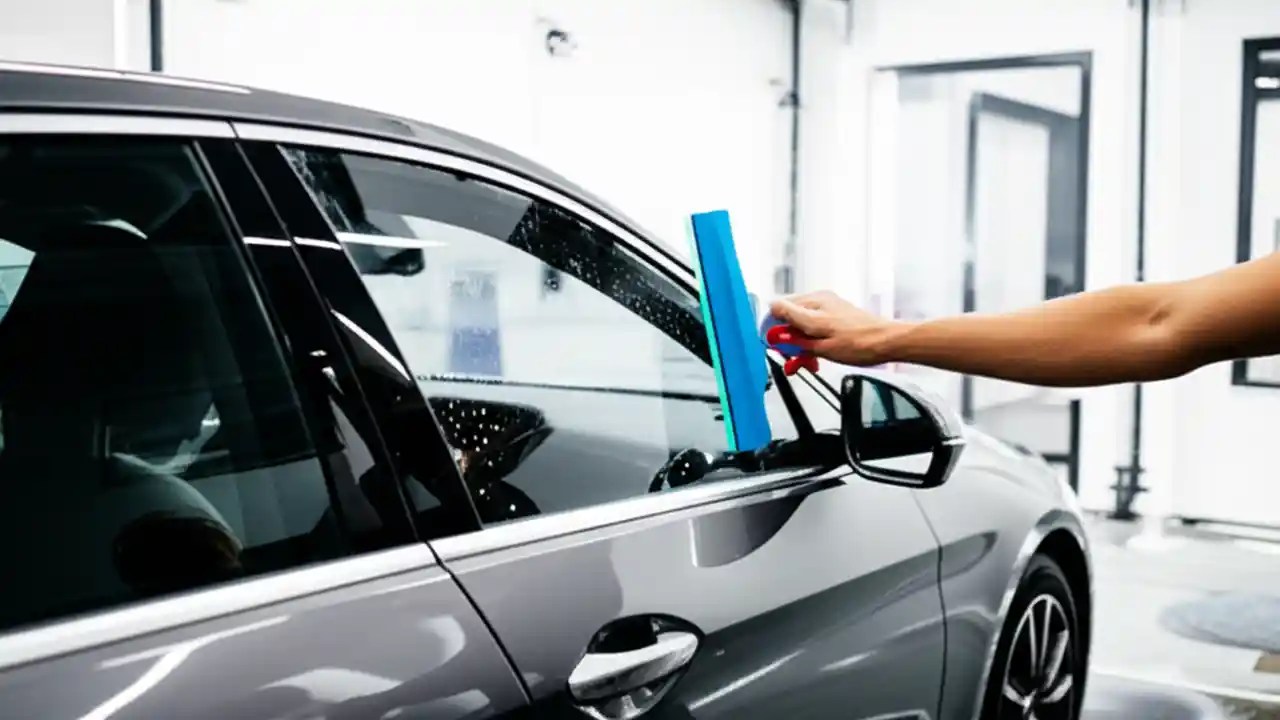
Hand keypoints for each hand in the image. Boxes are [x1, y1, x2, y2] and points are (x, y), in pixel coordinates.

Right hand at [768, 290, 902, 366]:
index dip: (772, 330)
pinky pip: (814, 324)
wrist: (887, 342)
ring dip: (799, 343)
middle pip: (788, 317)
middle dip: (787, 340)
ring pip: (800, 323)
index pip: (777, 309)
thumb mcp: (821, 343)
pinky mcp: (835, 313)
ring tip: (807, 362)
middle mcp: (818, 301)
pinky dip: (811, 339)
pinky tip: (817, 355)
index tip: (775, 346)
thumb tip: (774, 326)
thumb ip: (794, 334)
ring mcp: (827, 306)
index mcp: (813, 305)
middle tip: (793, 359)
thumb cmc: (861, 343)